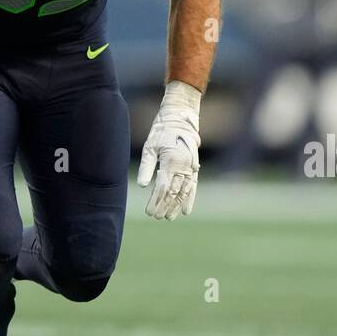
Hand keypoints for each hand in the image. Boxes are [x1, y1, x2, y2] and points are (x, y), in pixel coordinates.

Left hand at [136, 81, 200, 219]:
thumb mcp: (150, 146)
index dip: (156, 201)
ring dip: (176, 205)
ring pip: (184, 192)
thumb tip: (142, 186)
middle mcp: (183, 166)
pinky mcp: (194, 167)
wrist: (180, 118)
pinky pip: (193, 186)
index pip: (162, 187)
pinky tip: (185, 210)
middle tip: (156, 217)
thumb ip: (146, 166)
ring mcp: (190, 167)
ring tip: (169, 217)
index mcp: (171, 161)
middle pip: (173, 192)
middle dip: (164, 206)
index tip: (149, 212)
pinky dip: (189, 199)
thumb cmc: (161, 131)